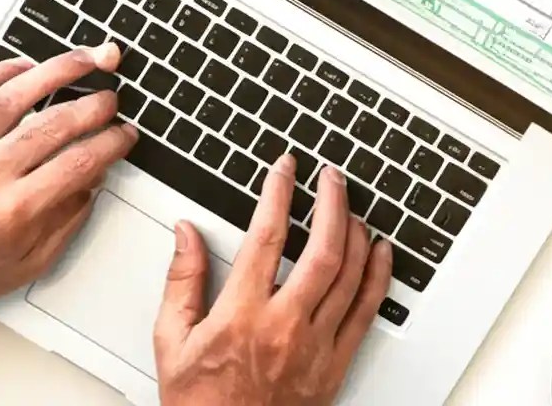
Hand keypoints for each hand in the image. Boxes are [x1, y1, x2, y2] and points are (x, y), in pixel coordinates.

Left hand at [0, 43, 136, 338]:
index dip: (112, 142)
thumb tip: (92, 184)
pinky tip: (26, 66)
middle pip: (55, 124)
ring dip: (57, 71)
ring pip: (15, 97)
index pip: (80, 162)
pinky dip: (1, 74)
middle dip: (95, 104)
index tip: (125, 134)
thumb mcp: (23, 268)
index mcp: (15, 212)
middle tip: (113, 96)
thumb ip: (65, 224)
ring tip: (86, 58)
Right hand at [154, 155, 391, 405]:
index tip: (285, 169)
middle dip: (331, 202)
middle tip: (331, 176)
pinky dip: (378, 275)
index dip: (278, 193)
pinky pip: (367, 311)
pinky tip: (380, 251)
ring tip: (351, 207)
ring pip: (350, 275)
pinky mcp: (336, 364)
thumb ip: (182, 281)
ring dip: (356, 232)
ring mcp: (315, 345)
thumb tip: (186, 232)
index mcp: (241, 315)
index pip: (266, 237)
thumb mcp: (171, 341)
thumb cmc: (199, 403)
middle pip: (322, 249)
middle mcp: (284, 326)